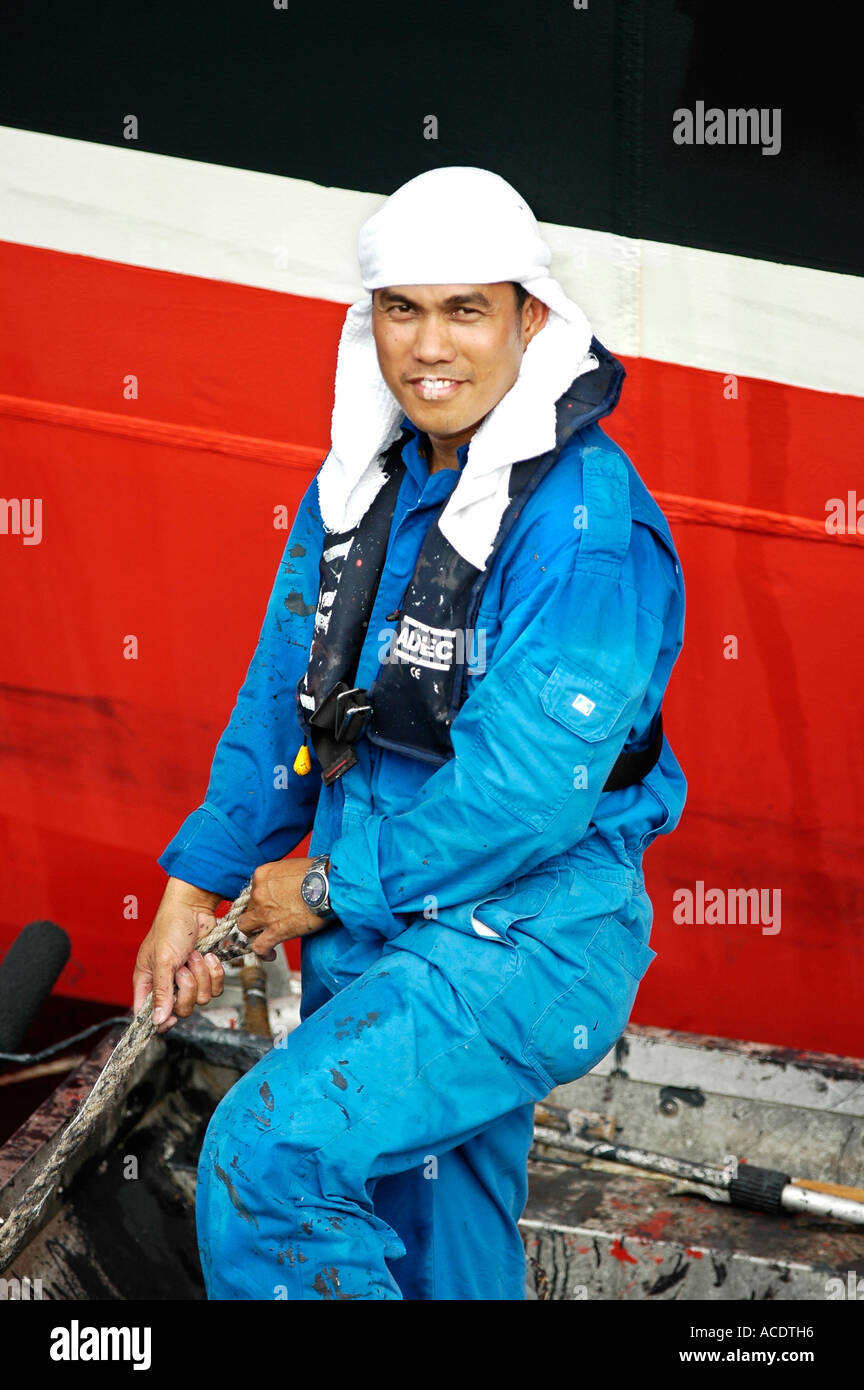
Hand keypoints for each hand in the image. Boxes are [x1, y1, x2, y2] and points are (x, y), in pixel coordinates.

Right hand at [133, 877, 225, 1032]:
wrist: (194, 908)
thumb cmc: (170, 928)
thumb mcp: (163, 960)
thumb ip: (161, 992)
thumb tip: (157, 1021)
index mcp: (148, 983)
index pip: (149, 1015)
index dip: (160, 1022)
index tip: (171, 1019)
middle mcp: (168, 985)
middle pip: (182, 1010)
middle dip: (187, 988)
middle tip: (183, 968)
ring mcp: (188, 980)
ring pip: (201, 999)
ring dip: (202, 975)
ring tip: (195, 955)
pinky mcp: (206, 973)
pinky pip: (216, 988)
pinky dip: (214, 971)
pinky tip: (207, 955)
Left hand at [238, 856, 331, 954]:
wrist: (328, 884)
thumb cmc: (318, 873)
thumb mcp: (292, 866)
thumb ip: (281, 877)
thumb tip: (286, 886)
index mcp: (261, 875)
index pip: (252, 891)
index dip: (262, 900)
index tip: (271, 905)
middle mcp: (258, 893)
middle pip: (248, 909)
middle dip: (256, 916)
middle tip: (269, 920)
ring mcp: (264, 913)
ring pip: (245, 927)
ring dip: (254, 933)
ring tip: (265, 937)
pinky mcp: (275, 931)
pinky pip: (259, 946)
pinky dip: (263, 952)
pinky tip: (271, 953)